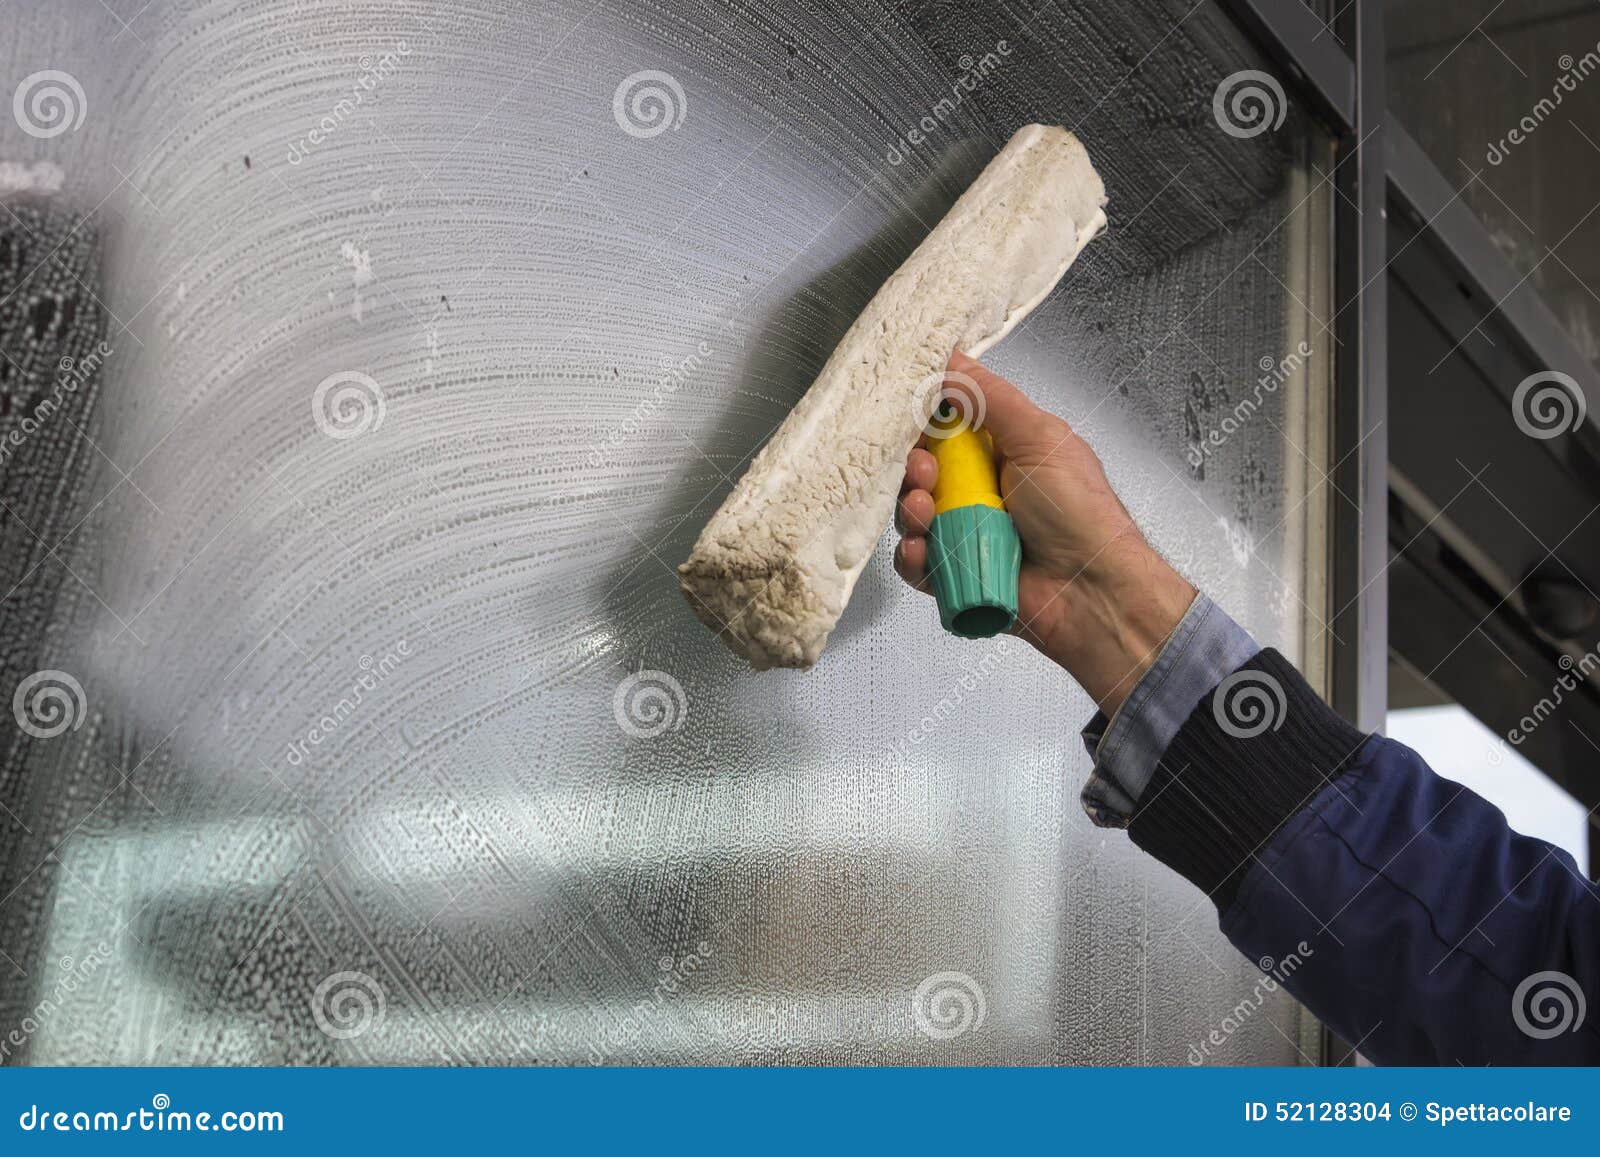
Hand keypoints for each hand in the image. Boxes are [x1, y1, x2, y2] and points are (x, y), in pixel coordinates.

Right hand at [895, 349, 1194, 715]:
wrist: (1094, 592)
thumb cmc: (1082, 515)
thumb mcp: (1039, 436)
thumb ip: (991, 397)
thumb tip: (953, 361)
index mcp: (1005, 452)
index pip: (948, 427)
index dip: (924, 421)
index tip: (911, 415)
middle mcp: (983, 491)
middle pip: (922, 470)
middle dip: (913, 467)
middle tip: (925, 471)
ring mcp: (968, 533)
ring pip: (912, 515)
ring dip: (909, 511)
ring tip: (927, 512)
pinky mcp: (956, 574)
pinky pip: (916, 563)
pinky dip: (914, 558)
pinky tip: (926, 551)